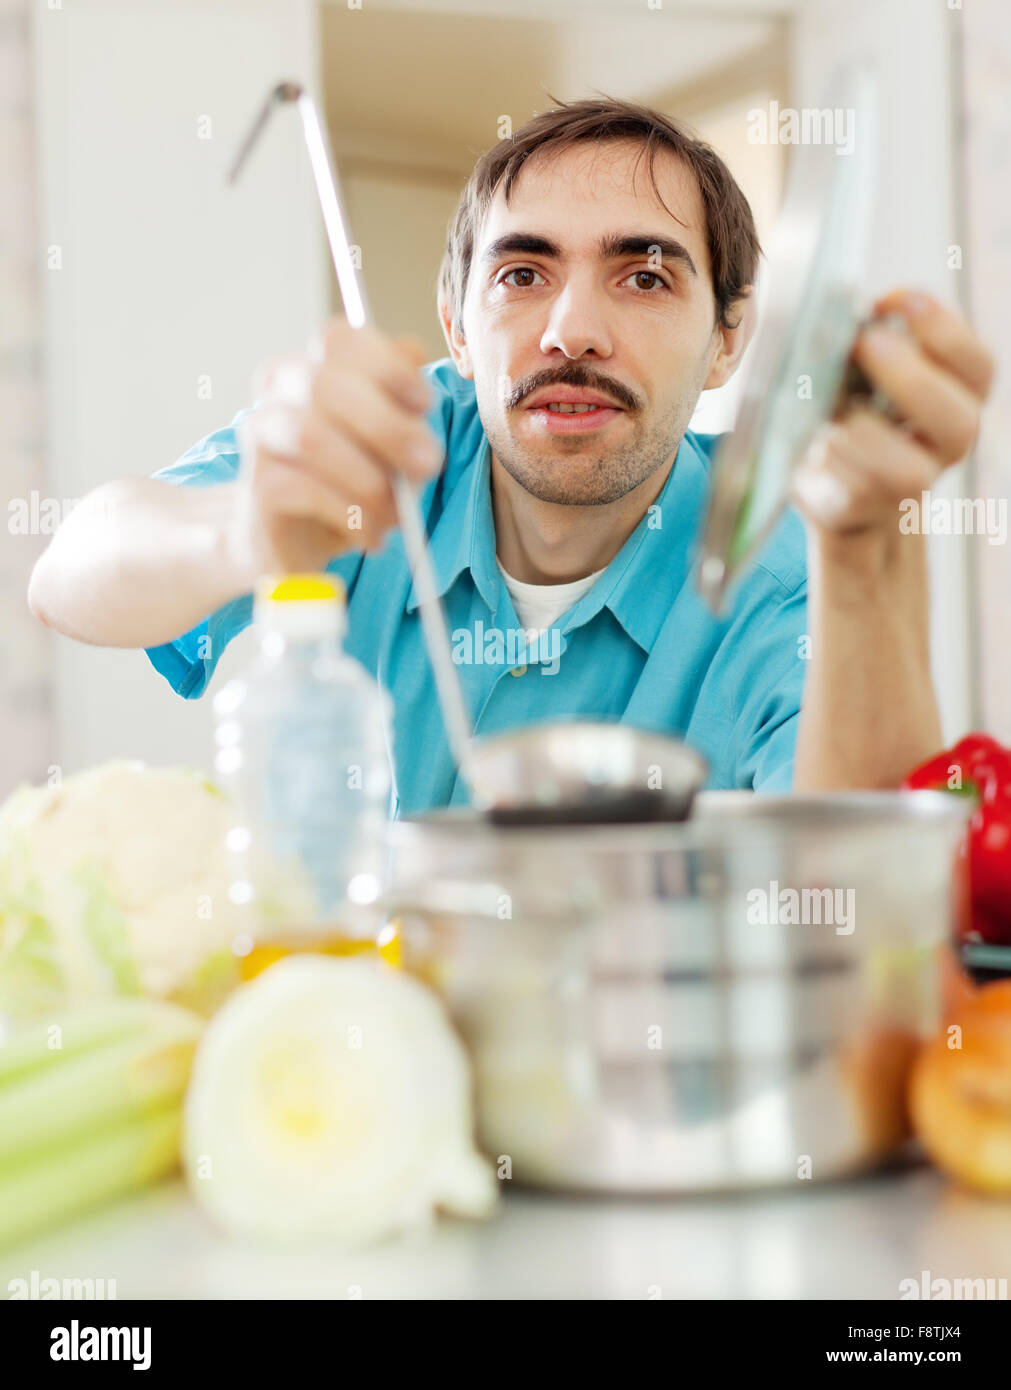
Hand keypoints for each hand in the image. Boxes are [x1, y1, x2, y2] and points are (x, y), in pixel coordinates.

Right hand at [227, 318, 441, 582]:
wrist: (293, 538)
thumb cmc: (347, 478)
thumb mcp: (385, 437)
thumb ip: (400, 396)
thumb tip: (414, 356)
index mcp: (312, 365)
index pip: (338, 339)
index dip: (385, 364)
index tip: (425, 403)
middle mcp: (277, 390)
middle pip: (323, 384)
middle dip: (385, 425)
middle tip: (428, 464)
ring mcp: (261, 435)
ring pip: (310, 437)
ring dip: (367, 477)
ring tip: (397, 512)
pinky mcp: (257, 486)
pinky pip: (304, 490)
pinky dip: (349, 514)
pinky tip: (370, 534)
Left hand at [790, 289, 993, 539]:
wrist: (836, 484)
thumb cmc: (856, 407)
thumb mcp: (869, 367)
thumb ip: (874, 340)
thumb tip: (843, 312)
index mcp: (962, 395)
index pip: (977, 365)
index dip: (942, 328)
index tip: (893, 299)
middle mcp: (951, 442)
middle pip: (958, 422)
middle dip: (910, 378)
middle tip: (864, 344)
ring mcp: (915, 484)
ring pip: (906, 470)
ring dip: (862, 431)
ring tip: (832, 408)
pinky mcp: (866, 510)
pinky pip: (854, 491)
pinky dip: (831, 461)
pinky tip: (814, 442)